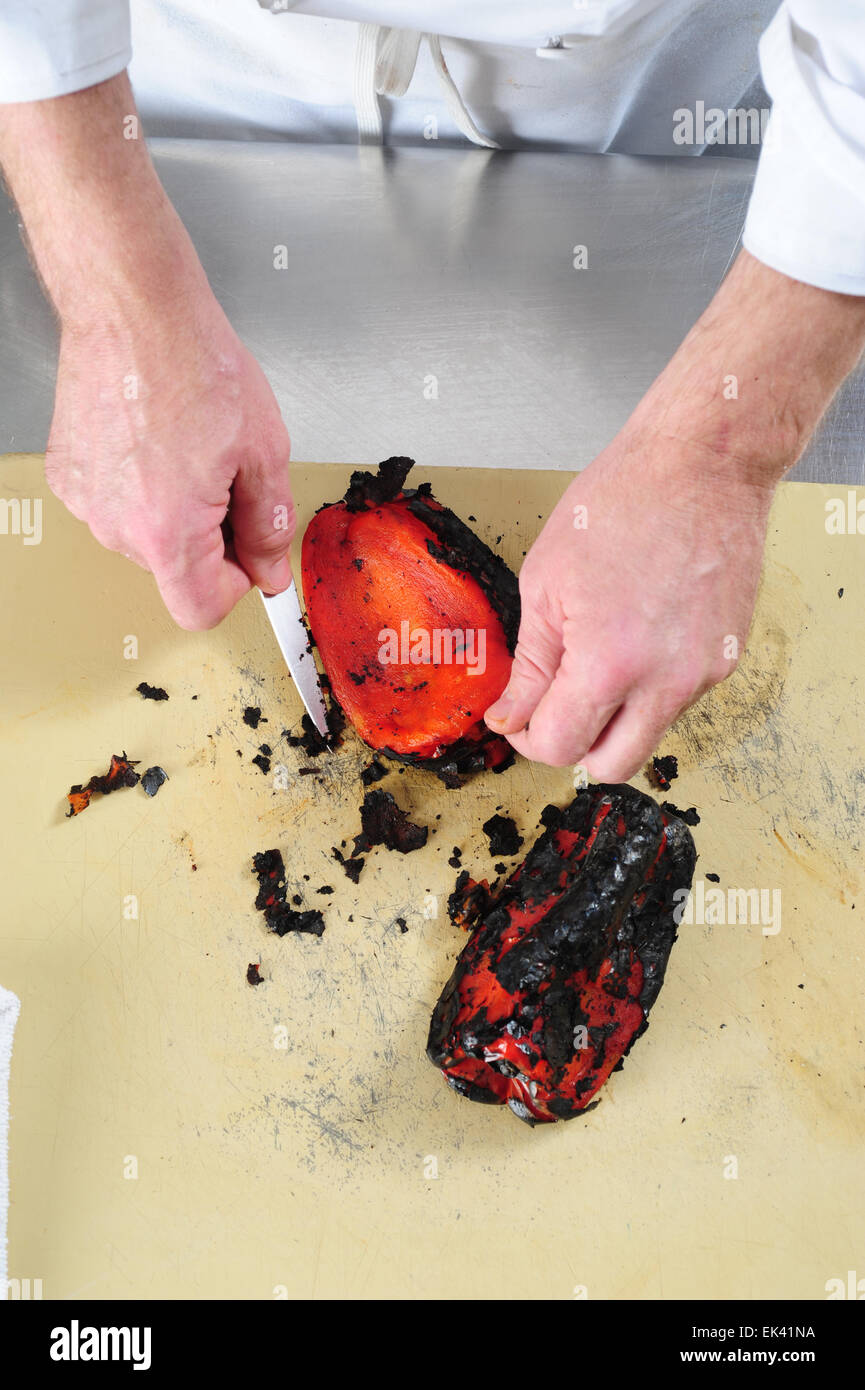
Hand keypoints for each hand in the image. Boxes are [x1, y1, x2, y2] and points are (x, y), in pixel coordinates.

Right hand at [46, 293, 293, 628]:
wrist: (132, 308)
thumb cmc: (194, 363)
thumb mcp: (263, 451)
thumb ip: (268, 524)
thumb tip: (269, 568)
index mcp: (167, 530)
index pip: (200, 609)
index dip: (235, 585)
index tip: (249, 553)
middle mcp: (116, 525)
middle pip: (175, 570)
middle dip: (211, 537)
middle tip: (227, 475)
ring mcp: (87, 503)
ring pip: (147, 538)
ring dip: (177, 510)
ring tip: (190, 448)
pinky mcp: (69, 478)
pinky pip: (118, 506)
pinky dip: (143, 487)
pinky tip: (157, 442)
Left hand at [484, 429, 771, 777]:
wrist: (702, 464)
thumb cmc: (623, 503)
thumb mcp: (545, 583)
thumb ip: (530, 665)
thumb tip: (512, 715)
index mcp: (610, 664)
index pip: (559, 746)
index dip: (527, 737)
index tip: (519, 716)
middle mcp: (666, 681)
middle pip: (611, 766)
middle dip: (574, 744)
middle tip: (554, 705)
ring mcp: (705, 673)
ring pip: (648, 733)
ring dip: (614, 714)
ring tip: (599, 650)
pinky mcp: (727, 659)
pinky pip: (678, 699)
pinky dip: (649, 685)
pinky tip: (637, 633)